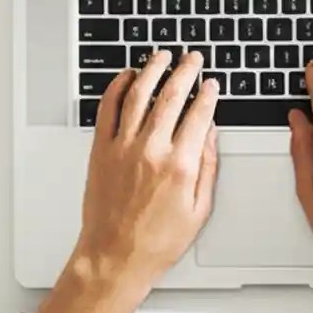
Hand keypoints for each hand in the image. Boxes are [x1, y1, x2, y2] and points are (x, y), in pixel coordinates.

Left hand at [36, 51, 218, 312]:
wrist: (115, 257)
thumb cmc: (156, 241)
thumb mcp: (199, 210)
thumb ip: (207, 167)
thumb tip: (210, 134)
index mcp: (180, 165)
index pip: (199, 115)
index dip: (208, 94)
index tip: (211, 84)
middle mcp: (151, 150)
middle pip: (171, 96)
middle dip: (185, 71)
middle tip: (192, 58)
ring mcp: (123, 147)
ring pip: (138, 95)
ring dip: (152, 70)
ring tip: (161, 56)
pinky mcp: (101, 150)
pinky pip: (108, 109)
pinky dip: (116, 87)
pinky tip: (126, 76)